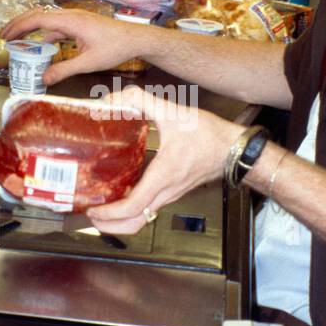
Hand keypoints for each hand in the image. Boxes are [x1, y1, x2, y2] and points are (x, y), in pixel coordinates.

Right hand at [1, 8, 153, 86]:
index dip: (19, 27)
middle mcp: (71, 16)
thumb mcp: (88, 63)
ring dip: (30, 28)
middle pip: (38, 15)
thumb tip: (43, 78)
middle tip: (3, 35)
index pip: (38, 20)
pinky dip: (44, 33)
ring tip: (16, 39)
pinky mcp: (80, 24)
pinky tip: (40, 45)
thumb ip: (64, 70)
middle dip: (18, 24)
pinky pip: (56, 26)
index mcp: (71, 21)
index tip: (5, 36)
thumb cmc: (115, 48)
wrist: (135, 39)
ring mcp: (75, 18)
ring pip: (46, 19)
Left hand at [83, 86, 240, 234]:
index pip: (134, 206)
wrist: (235, 149)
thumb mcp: (173, 112)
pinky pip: (150, 209)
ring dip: (120, 221)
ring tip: (101, 209)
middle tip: (90, 215)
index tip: (93, 209)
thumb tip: (112, 100)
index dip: (110, 212)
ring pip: (143, 219)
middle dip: (109, 225)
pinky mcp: (173, 192)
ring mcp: (171, 194)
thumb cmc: (209, 135)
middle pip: (135, 223)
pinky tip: (121, 195)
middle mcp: (166, 191)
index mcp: (164, 175)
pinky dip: (132, 210)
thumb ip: (141, 101)